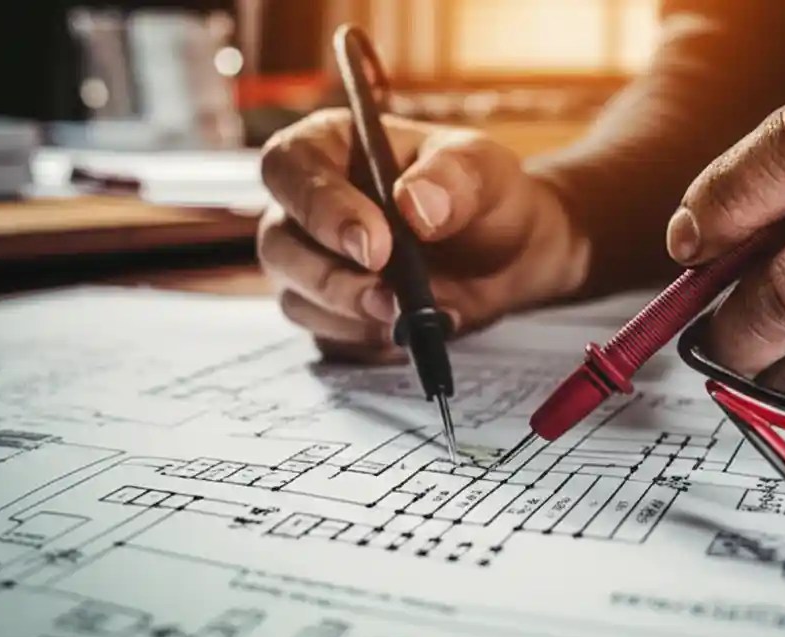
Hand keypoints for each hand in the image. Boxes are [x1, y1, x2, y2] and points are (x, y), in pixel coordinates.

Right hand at [258, 110, 587, 361]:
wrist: (505, 256)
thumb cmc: (483, 196)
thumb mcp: (485, 170)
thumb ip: (455, 177)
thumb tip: (415, 206)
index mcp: (330, 145)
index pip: (289, 167)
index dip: (321, 209)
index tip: (374, 247)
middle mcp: (305, 204)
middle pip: (279, 243)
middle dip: (334, 280)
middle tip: (391, 300)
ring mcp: (309, 261)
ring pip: (297, 298)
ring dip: (353, 316)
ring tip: (414, 317)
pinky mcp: (327, 311)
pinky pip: (325, 338)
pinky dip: (368, 342)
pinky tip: (410, 332)